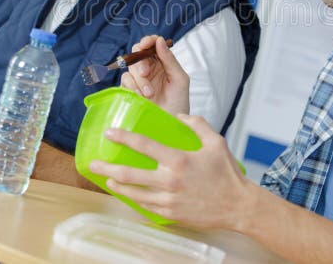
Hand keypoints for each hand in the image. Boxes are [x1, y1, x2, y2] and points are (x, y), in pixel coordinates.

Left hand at [89, 114, 248, 228]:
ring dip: (116, 185)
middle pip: (129, 174)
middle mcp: (169, 181)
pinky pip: (146, 206)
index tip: (109, 133)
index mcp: (179, 160)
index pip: (144, 145)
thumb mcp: (216, 142)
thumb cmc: (227, 173)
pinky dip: (134, 199)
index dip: (123, 137)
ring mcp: (168, 200)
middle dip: (107, 168)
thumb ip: (197, 125)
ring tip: (107, 179)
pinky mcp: (170, 215)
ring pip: (133, 193)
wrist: (238, 206)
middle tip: (93, 163)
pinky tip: (128, 194)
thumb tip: (178, 117)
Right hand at [120, 35, 189, 114]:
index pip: (152, 44)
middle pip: (137, 54)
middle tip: (146, 73)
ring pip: (131, 69)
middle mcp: (150, 68)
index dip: (148, 41)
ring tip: (150, 94)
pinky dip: (132, 87)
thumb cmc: (179, 103)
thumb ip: (170, 60)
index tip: (146, 44)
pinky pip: (125, 82)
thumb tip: (160, 40)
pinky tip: (141, 97)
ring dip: (139, 80)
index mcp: (163, 62)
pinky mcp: (130, 90)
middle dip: (140, 62)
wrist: (170, 124)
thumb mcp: (179, 79)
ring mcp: (139, 80)